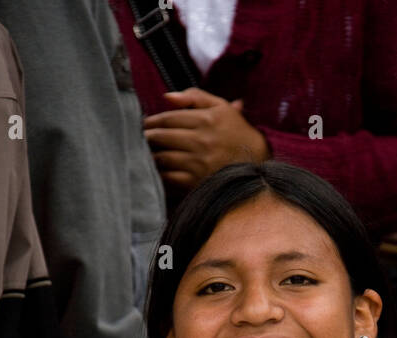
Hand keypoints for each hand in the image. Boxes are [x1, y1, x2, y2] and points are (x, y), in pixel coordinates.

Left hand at [143, 88, 269, 189]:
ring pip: (163, 157)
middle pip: (163, 137)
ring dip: (150, 155)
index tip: (144, 124)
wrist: (258, 165)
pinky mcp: (198, 182)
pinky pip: (170, 177)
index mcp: (207, 119)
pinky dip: (160, 173)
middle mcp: (202, 140)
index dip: (152, 121)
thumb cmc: (236, 133)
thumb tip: (166, 97)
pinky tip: (157, 170)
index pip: (169, 118)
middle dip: (147, 137)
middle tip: (139, 138)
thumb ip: (194, 96)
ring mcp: (199, 163)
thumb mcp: (221, 108)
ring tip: (145, 153)